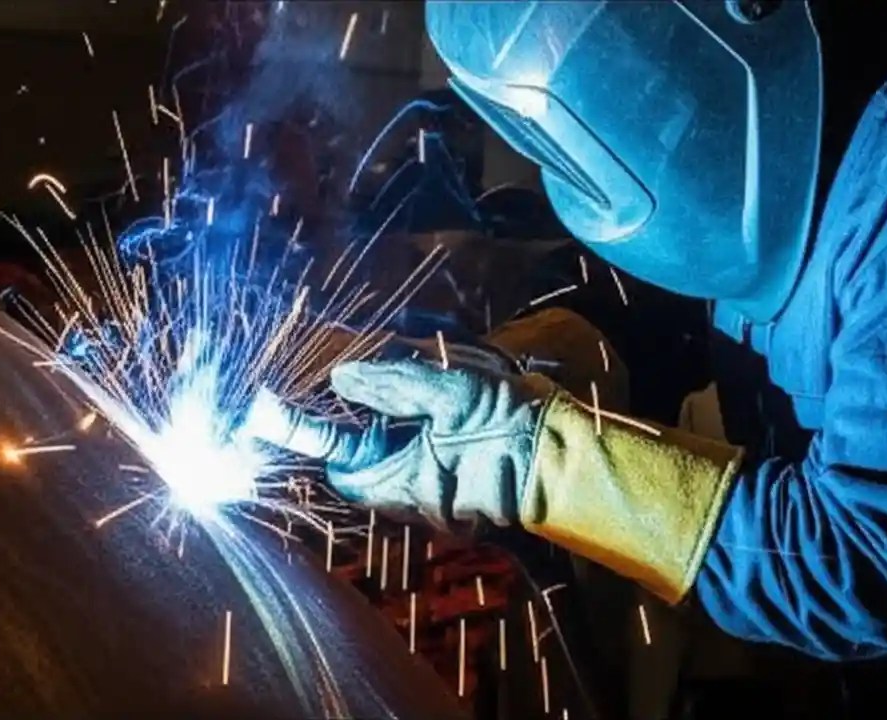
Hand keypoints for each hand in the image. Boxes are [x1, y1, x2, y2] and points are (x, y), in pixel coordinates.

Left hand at [323, 358, 556, 531]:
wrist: (567, 458)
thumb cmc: (509, 425)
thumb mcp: (448, 391)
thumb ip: (391, 385)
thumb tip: (343, 377)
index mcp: (403, 481)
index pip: (341, 467)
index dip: (325, 436)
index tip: (319, 407)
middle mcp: (416, 505)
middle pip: (369, 469)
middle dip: (373, 431)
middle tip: (393, 396)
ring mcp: (442, 509)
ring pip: (399, 471)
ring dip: (403, 438)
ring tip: (433, 407)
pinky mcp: (464, 504)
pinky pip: (429, 476)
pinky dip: (428, 449)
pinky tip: (452, 424)